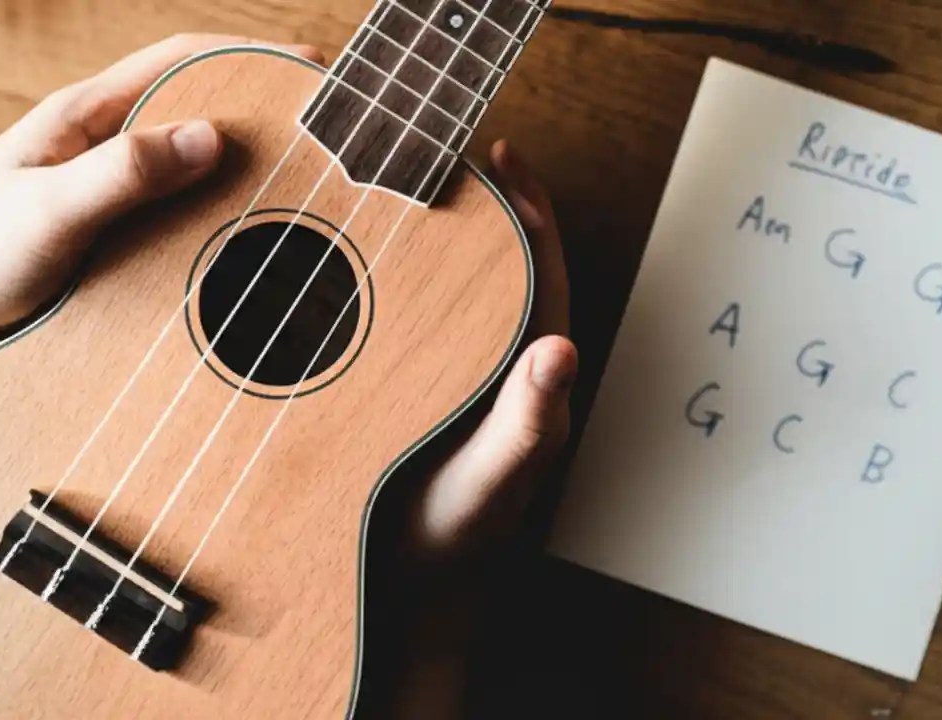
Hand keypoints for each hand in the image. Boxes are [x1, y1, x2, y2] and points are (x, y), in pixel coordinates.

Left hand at [0, 34, 321, 371]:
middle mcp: (99, 147)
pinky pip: (174, 222)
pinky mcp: (104, 242)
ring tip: (304, 195)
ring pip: (189, 172)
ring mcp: (103, 196)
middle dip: (261, 118)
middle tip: (327, 143)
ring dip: (240, 178)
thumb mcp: (46, 211)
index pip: (183, 61)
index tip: (314, 74)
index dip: (252, 58)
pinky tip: (245, 252)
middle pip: (196, 112)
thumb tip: (211, 138)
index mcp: (84, 117)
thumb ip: (124, 174)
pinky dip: (214, 226)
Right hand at [379, 142, 575, 718]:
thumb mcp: (486, 486)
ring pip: (476, 292)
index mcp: (536, 387)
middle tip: (453, 153)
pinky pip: (438, 323)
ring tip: (419, 189)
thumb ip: (523, 425)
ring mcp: (475, 385)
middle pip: (515, 270)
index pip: (546, 276)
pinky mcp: (439, 398)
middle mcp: (514, 377)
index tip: (503, 157)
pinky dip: (417, 282)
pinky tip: (377, 262)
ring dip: (457, 239)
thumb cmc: (447, 545)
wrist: (406, 596)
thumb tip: (564, 351)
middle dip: (494, 208)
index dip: (530, 212)